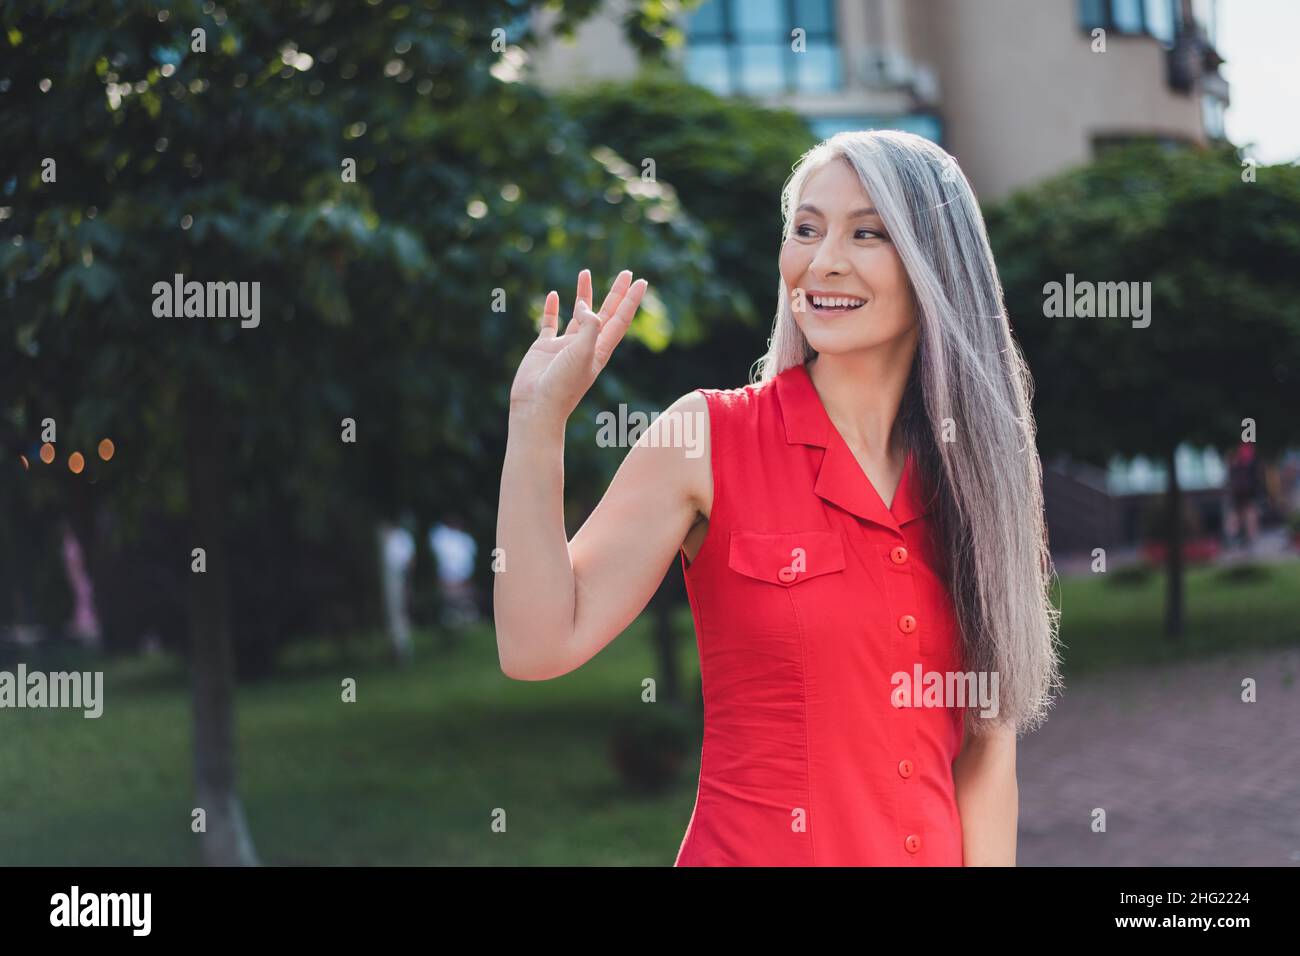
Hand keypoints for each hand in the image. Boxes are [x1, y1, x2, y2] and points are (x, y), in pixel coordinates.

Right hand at [508, 268, 648, 421]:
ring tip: (585, 273)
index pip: (620, 319)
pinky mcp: (545, 348)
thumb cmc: (563, 385)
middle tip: (626, 272)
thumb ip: (589, 326)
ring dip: (584, 294)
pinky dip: (552, 309)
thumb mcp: (583, 353)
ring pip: (578, 314)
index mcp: (601, 349)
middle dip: (616, 293)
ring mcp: (565, 346)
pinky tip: (554, 295)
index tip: (641, 281)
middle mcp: (586, 345)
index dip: (631, 300)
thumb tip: (585, 306)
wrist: (536, 405)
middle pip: (606, 313)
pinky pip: (550, 323)